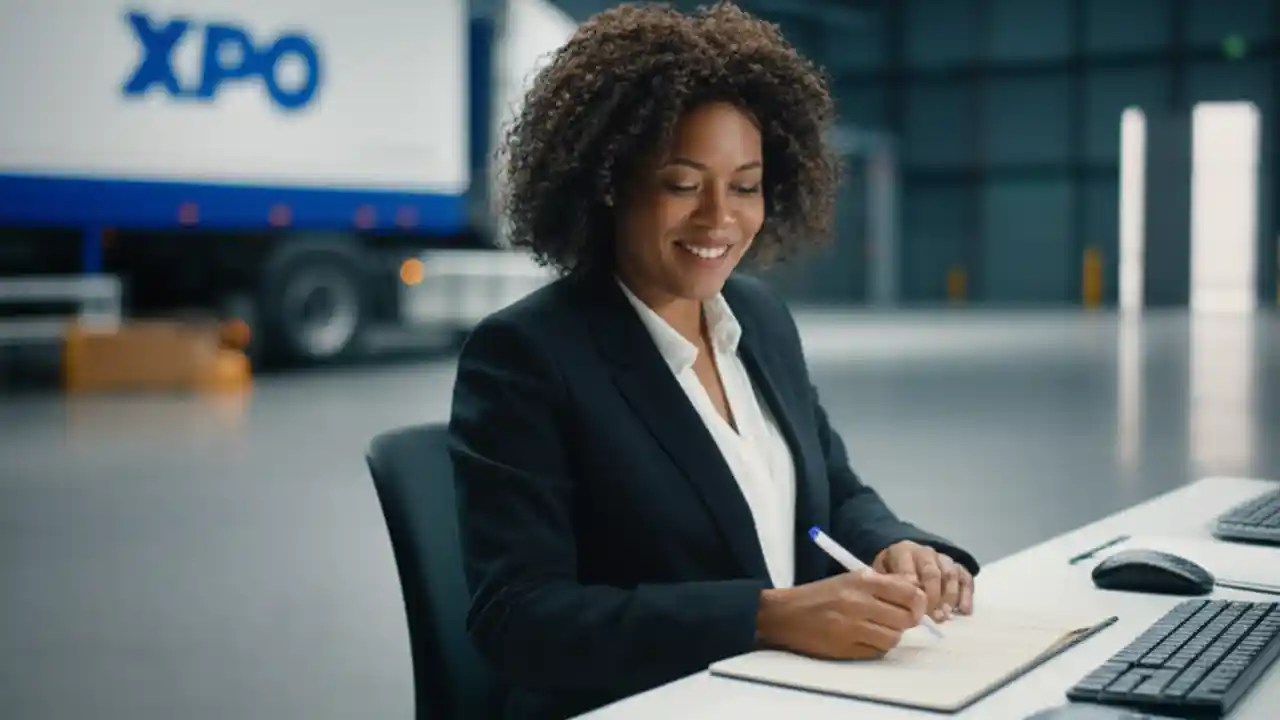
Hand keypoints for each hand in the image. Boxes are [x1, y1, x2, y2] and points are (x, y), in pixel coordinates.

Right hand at [756, 570, 926, 659]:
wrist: (785, 614)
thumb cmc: (820, 594)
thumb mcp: (849, 579)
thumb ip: (881, 585)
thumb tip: (915, 597)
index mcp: (861, 581)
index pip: (908, 593)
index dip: (918, 602)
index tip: (916, 606)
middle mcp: (859, 602)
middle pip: (905, 618)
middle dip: (906, 620)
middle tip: (898, 619)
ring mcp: (852, 627)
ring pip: (893, 638)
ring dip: (891, 635)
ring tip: (878, 629)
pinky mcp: (846, 648)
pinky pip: (877, 652)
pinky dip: (877, 647)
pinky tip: (865, 638)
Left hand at [873, 540, 974, 620]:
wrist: (903, 558)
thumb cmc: (891, 572)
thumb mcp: (881, 575)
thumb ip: (887, 586)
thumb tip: (894, 606)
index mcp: (903, 552)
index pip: (909, 571)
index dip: (912, 592)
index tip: (913, 610)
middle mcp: (925, 553)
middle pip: (932, 573)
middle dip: (933, 596)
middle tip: (933, 616)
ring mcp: (943, 559)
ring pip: (950, 574)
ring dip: (949, 597)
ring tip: (946, 616)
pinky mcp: (958, 567)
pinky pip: (966, 578)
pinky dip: (967, 594)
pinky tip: (965, 611)